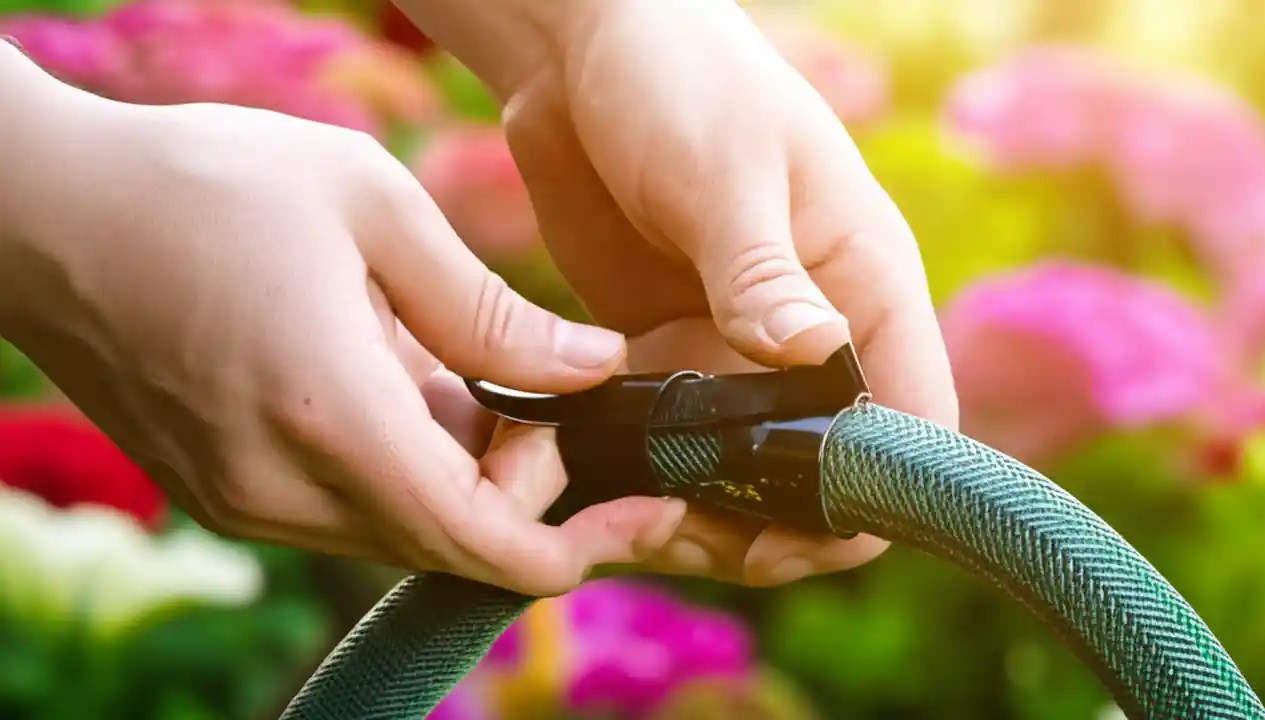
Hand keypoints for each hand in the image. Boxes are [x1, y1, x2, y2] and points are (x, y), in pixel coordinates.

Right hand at [0, 49, 684, 595]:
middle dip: (527, 493)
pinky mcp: (223, 491)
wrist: (42, 209)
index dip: (577, 541)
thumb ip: (490, 312)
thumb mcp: (371, 209)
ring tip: (479, 382)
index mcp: (331, 417)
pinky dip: (407, 472)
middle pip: (453, 543)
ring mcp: (245, 501)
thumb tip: (591, 371)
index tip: (639, 500)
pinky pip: (348, 509)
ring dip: (467, 480)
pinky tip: (410, 388)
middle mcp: (283, 489)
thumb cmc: (204, 184)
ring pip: (403, 529)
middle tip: (548, 399)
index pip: (483, 543)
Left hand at [412, 0, 957, 585]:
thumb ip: (763, 274)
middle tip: (672, 534)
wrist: (582, 45)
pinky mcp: (667, 346)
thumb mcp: (725, 174)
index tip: (784, 539)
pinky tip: (590, 479)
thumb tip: (815, 360)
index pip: (912, 424)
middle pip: (821, 473)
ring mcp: (737, 346)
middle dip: (762, 525)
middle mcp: (813, 331)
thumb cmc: (678, 79)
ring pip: (740, 472)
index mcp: (866, 286)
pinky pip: (668, 437)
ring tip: (620, 514)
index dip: (868, 500)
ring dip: (694, 510)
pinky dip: (640, 470)